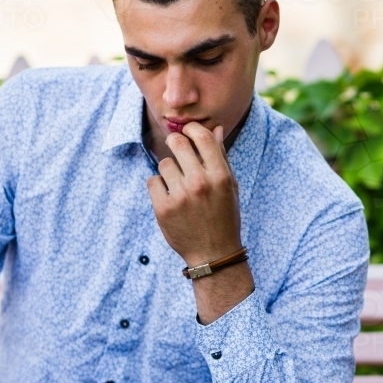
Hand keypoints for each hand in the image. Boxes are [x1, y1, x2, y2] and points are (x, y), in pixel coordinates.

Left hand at [147, 122, 241, 265]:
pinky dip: (159, 187)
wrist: (214, 253)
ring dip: (169, 170)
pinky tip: (169, 197)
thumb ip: (221, 156)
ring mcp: (180, 196)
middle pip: (177, 143)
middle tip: (176, 147)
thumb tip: (215, 128)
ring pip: (164, 163)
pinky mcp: (163, 209)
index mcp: (220, 176)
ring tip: (179, 185)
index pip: (201, 136)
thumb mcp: (230, 186)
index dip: (192, 128)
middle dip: (175, 142)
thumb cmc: (224, 216)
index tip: (188, 132)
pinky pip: (152, 181)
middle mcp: (200, 183)